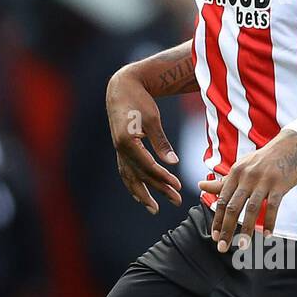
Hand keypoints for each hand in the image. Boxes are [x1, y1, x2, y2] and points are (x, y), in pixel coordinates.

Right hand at [106, 64, 181, 213]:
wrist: (121, 88)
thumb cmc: (139, 99)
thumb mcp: (153, 119)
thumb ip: (162, 142)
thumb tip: (173, 163)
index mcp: (127, 141)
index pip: (148, 166)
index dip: (163, 178)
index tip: (178, 186)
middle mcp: (120, 148)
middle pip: (141, 175)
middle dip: (159, 190)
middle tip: (176, 201)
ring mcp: (118, 150)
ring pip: (130, 177)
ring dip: (142, 194)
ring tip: (154, 209)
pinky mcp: (120, 149)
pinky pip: (125, 171)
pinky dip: (132, 184)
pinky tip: (140, 195)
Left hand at [199, 130, 296, 251]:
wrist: (292, 145)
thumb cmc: (264, 159)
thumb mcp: (241, 167)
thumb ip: (222, 181)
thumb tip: (200, 186)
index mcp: (235, 173)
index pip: (223, 200)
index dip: (218, 220)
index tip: (215, 237)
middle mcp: (247, 177)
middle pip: (234, 207)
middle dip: (227, 229)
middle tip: (222, 247)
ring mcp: (264, 180)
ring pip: (252, 209)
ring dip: (246, 230)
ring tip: (242, 245)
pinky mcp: (279, 184)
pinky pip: (273, 207)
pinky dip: (270, 222)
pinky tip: (268, 235)